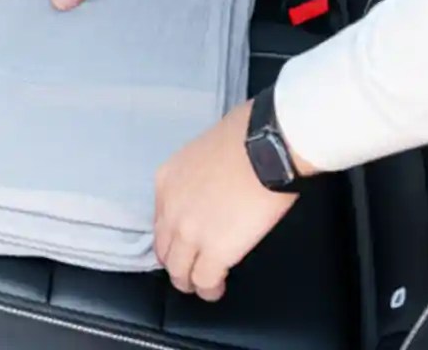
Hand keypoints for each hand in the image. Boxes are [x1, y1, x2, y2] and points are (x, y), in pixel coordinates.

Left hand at [153, 100, 308, 301]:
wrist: (266, 148)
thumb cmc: (247, 137)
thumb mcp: (205, 150)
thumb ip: (200, 172)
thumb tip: (214, 180)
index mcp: (167, 181)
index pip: (161, 220)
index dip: (172, 235)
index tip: (183, 241)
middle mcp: (171, 210)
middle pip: (164, 249)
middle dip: (176, 261)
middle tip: (189, 268)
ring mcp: (189, 233)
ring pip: (179, 271)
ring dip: (189, 280)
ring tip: (201, 285)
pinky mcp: (214, 252)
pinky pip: (203, 281)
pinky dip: (209, 290)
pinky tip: (216, 291)